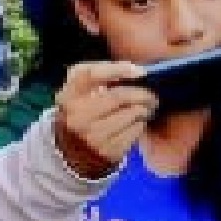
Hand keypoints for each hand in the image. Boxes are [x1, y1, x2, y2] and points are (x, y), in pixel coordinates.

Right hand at [53, 61, 158, 179]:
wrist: (74, 147)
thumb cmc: (86, 107)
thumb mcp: (84, 88)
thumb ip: (104, 74)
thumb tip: (138, 71)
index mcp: (69, 94)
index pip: (92, 74)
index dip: (119, 69)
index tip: (140, 71)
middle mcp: (76, 116)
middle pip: (118, 96)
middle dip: (141, 93)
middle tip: (152, 94)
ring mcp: (91, 136)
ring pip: (130, 114)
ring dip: (143, 109)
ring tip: (147, 107)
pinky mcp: (107, 151)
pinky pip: (134, 132)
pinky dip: (140, 124)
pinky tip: (137, 122)